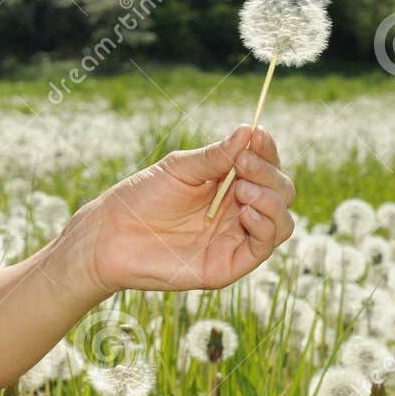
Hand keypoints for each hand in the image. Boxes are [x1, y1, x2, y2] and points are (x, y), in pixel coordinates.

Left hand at [79, 125, 294, 295]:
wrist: (113, 235)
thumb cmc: (142, 197)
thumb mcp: (180, 168)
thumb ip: (215, 156)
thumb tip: (248, 131)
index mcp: (228, 183)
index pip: (265, 166)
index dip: (266, 150)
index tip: (258, 134)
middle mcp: (238, 210)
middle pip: (280, 191)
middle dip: (269, 173)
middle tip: (243, 163)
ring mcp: (236, 238)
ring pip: (281, 221)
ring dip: (271, 200)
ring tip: (242, 189)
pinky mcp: (230, 264)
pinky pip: (264, 247)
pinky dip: (264, 226)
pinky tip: (245, 211)